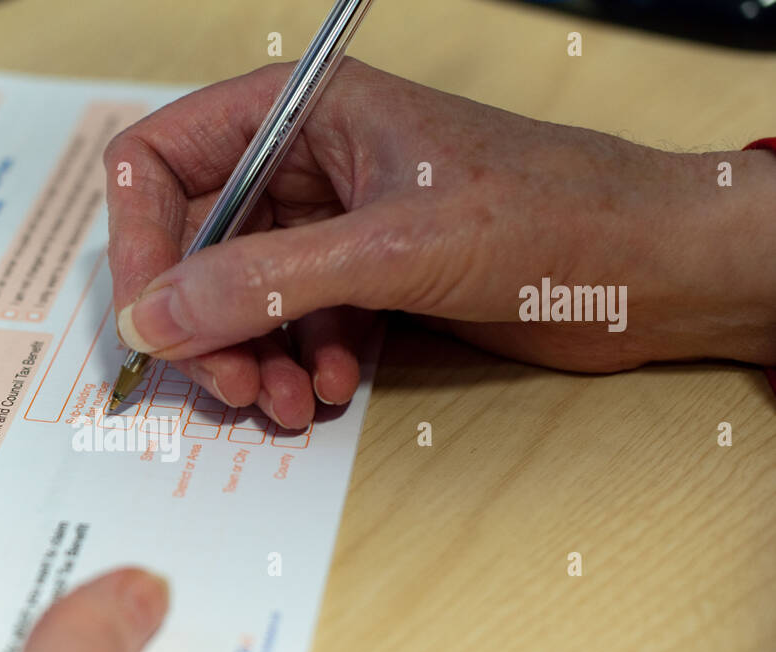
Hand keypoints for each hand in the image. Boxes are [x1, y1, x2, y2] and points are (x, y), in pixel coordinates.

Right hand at [104, 59, 775, 427]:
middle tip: (229, 385)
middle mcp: (302, 164)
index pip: (158, 164)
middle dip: (202, 323)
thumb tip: (154, 318)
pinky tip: (331, 385)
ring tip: (287, 403)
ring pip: (237, 296)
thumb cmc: (546, 214)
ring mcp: (330, 226)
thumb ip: (263, 281)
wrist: (648, 268)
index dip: (138, 246)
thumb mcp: (392, 248)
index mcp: (296, 113)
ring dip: (249, 358)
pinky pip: (287, 326)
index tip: (150, 324)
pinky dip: (295, 363)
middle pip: (192, 245)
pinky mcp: (360, 280)